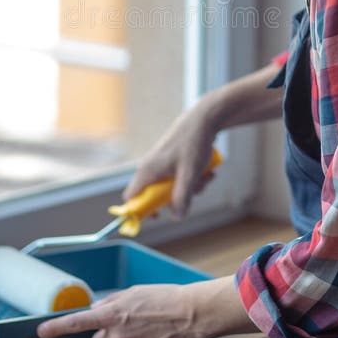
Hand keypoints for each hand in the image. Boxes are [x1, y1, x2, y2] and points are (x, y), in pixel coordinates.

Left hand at [36, 277, 256, 337]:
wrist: (193, 314)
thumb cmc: (166, 298)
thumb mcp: (135, 292)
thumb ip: (113, 302)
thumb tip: (97, 311)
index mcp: (113, 314)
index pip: (78, 323)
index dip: (57, 327)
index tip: (41, 332)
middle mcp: (117, 336)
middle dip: (107, 336)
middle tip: (126, 325)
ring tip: (147, 332)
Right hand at [122, 102, 217, 217]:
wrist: (203, 119)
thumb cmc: (193, 144)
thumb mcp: (190, 174)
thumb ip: (182, 197)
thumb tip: (176, 217)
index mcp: (147, 171)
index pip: (131, 197)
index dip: (140, 211)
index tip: (158, 217)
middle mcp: (150, 168)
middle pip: (156, 196)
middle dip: (177, 199)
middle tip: (194, 191)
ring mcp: (160, 164)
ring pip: (171, 188)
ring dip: (190, 188)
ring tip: (206, 177)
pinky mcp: (170, 161)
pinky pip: (178, 178)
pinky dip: (191, 179)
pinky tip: (206, 172)